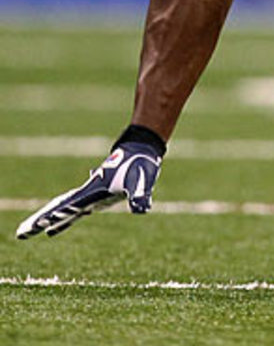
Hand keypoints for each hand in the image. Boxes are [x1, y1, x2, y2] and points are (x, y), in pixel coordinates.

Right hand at [15, 140, 161, 238]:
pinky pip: (72, 211)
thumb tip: (142, 209)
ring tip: (27, 231)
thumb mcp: (142, 182)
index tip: (43, 223)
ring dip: (45, 220)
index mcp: (93, 191)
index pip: (72, 205)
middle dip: (40, 220)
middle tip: (21, 233)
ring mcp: (88, 195)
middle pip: (58, 207)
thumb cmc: (140, 165)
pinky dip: (62, 220)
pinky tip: (53, 231)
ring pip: (62, 209)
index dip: (59, 214)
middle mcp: (86, 194)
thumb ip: (140, 196)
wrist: (138, 151)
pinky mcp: (94, 198)